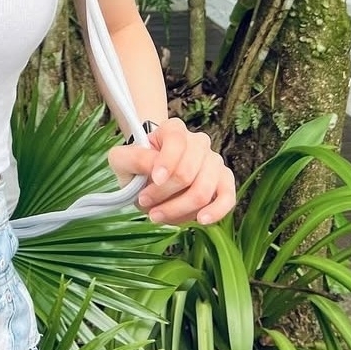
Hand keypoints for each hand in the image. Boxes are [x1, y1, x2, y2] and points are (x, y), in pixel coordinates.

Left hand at [107, 118, 235, 225]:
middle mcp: (198, 142)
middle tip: (145, 203)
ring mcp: (214, 161)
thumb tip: (155, 168)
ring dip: (179, 208)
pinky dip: (216, 211)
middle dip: (164, 194)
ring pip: (203, 190)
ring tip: (157, 215)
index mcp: (174, 129)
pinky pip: (228, 197)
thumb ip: (135, 158)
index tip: (154, 180)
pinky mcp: (224, 181)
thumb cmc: (138, 165)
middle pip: (187, 173)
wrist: (150, 174)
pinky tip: (201, 220)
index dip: (165, 163)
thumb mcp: (123, 158)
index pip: (176, 141)